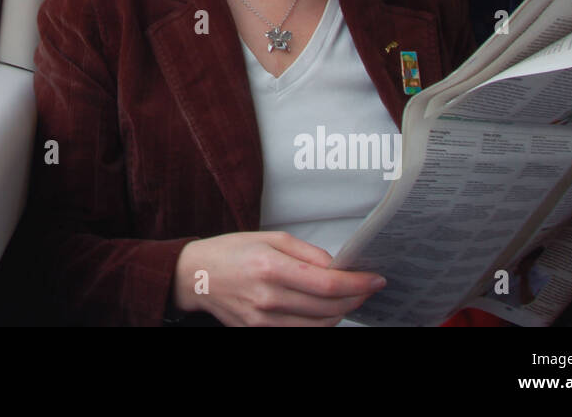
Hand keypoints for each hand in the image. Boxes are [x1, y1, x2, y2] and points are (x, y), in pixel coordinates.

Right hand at [172, 231, 386, 325]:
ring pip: (319, 325)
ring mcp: (263, 321)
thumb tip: (337, 266)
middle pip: (329, 307)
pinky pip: (302, 333)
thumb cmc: (231, 252)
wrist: (195, 276)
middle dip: (356, 298)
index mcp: (270, 267)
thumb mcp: (270, 238)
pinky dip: (321, 323)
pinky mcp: (259, 332)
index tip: (376, 279)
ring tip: (349, 298)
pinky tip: (327, 310)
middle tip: (368, 287)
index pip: (328, 283)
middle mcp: (268, 298)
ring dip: (342, 312)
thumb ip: (306, 252)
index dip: (358, 283)